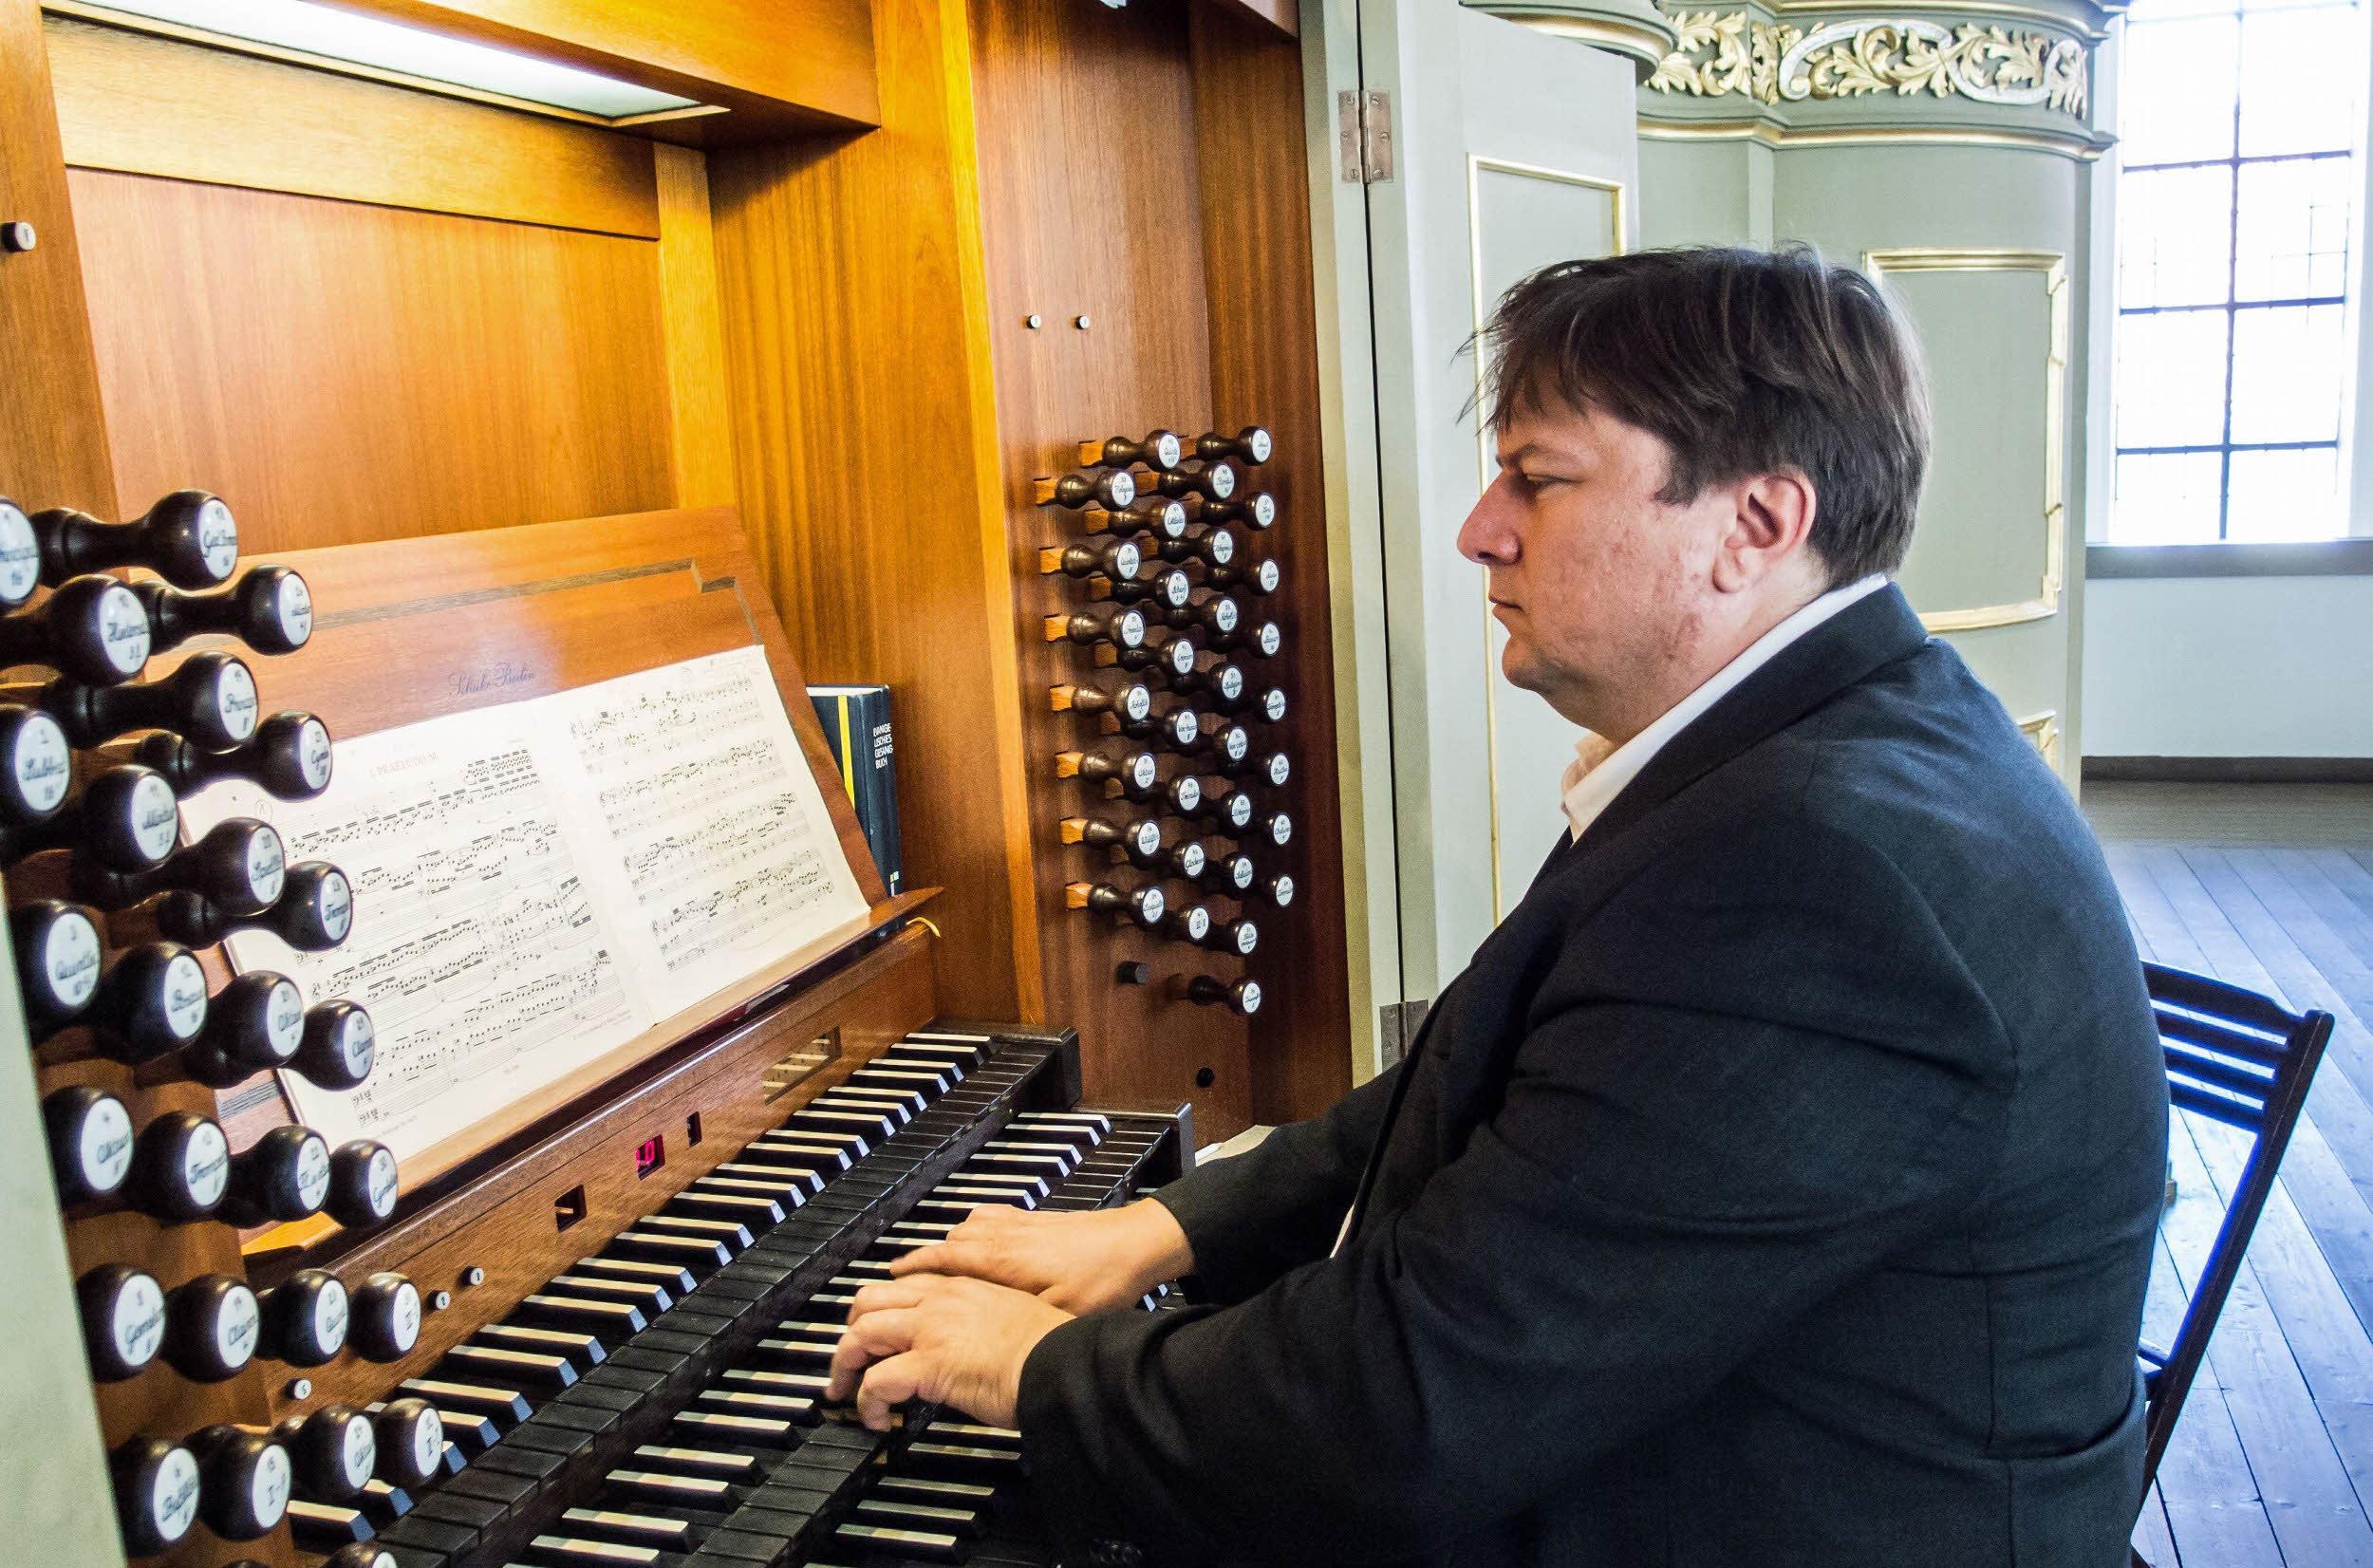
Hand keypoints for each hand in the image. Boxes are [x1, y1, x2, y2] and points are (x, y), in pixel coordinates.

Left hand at [827, 1273, 1072, 1429]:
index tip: (871, 1327)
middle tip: (846, 1360)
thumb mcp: (1012, 1317)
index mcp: (962, 1286)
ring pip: (861, 1334)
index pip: (903, 1284)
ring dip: (845, 1365)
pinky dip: (867, 1402)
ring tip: (844, 1391)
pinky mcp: (929, 1363)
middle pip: (869, 1301)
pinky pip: (877, 1381)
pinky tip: (876, 1418)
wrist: (1062, 1362)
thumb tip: (968, 1346)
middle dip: (849, 1332)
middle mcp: (941, 1299)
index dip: (878, 1307)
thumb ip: (981, 1323)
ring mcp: (931, 1328)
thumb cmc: (1050, 1348)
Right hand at [888, 1198, 1194, 1314]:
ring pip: (965, 1229)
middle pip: (945, 1244)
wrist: (1135, 1244)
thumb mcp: (1053, 1316)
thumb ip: (1011, 1325)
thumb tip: (982, 1347)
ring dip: (945, 1247)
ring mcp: (1018, 1225)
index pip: (941, 1261)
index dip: (912, 1272)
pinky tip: (975, 1243)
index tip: (890, 1279)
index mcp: (1000, 1262)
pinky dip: (972, 1232)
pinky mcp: (1034, 1220)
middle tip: (898, 1279)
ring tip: (931, 1266)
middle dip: (919, 1262)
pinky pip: (988, 1220)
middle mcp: (1002, 1237)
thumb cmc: (1101, 1282)